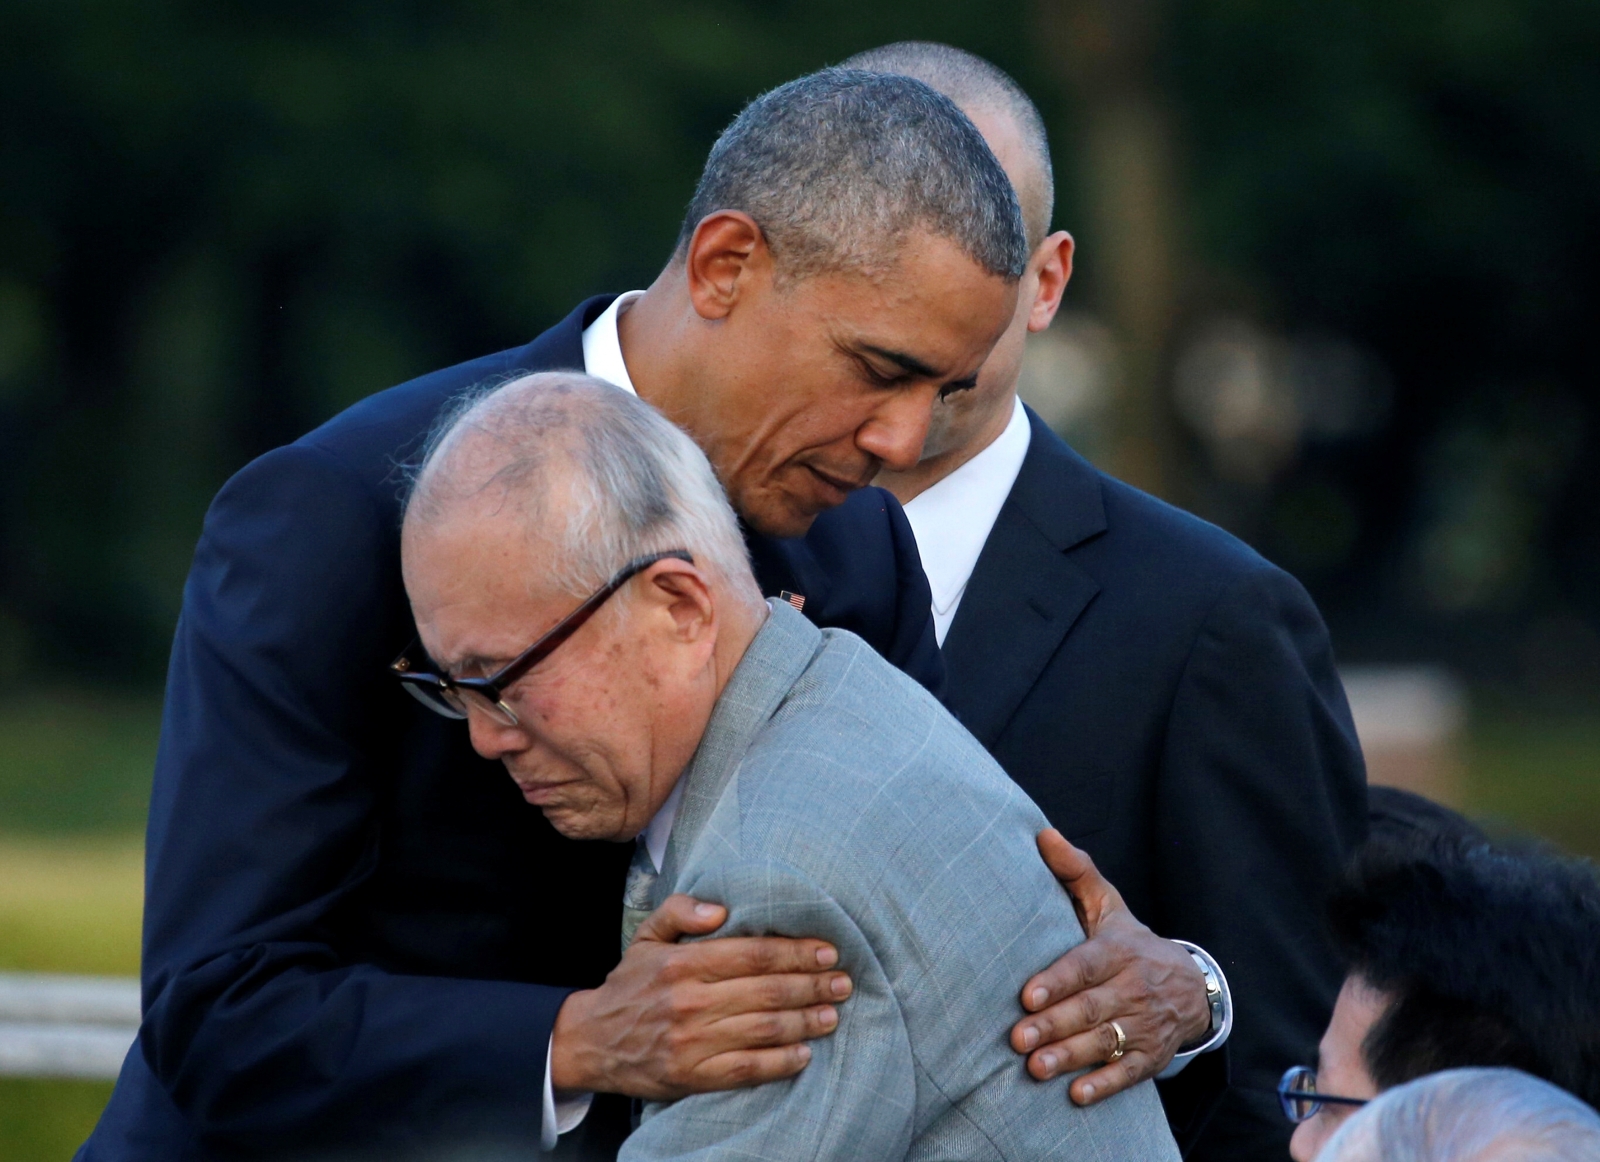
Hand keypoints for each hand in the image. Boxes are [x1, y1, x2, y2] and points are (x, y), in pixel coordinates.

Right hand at [549, 893, 852, 1099]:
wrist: (590, 1040)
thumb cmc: (630, 984)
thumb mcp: (647, 935)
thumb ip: (682, 910)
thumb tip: (722, 907)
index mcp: (682, 963)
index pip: (752, 953)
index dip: (795, 952)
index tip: (827, 951)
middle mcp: (689, 1001)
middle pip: (766, 991)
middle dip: (811, 985)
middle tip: (843, 982)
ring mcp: (691, 1042)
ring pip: (762, 1030)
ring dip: (805, 1022)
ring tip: (833, 1014)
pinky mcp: (691, 1076)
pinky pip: (746, 1070)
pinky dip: (780, 1062)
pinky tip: (804, 1054)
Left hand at [1011, 830, 1210, 1104]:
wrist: (1191, 983)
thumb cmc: (1129, 942)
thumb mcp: (1108, 905)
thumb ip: (1075, 872)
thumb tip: (1042, 833)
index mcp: (1118, 950)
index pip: (1086, 966)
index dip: (1057, 981)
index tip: (1027, 996)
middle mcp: (1134, 987)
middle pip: (1090, 1008)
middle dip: (1053, 1024)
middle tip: (1018, 1039)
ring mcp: (1145, 1024)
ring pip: (1105, 1041)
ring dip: (1070, 1056)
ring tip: (1035, 1067)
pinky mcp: (1151, 1055)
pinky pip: (1129, 1072)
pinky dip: (1105, 1084)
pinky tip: (1077, 1095)